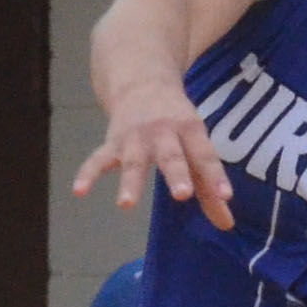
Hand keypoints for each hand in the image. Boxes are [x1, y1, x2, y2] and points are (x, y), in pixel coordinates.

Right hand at [69, 80, 232, 230]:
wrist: (142, 80)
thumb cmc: (176, 123)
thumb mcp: (197, 145)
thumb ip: (210, 188)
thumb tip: (227, 226)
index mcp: (190, 131)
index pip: (205, 155)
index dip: (216, 176)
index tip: (225, 196)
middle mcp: (163, 132)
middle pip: (171, 155)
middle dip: (176, 174)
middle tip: (182, 195)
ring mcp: (135, 137)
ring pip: (133, 161)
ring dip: (130, 182)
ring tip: (126, 205)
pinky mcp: (112, 142)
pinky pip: (98, 159)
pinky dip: (88, 174)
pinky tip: (79, 192)